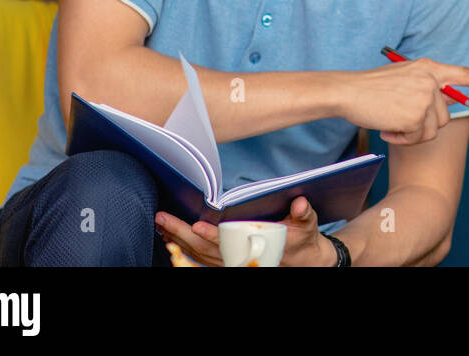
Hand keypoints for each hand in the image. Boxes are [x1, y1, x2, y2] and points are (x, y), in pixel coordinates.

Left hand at [157, 199, 334, 266]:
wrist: (302, 262)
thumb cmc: (301, 240)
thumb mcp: (307, 225)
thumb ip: (304, 214)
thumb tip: (301, 203)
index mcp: (257, 248)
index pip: (230, 243)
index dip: (213, 235)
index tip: (197, 225)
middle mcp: (239, 259)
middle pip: (205, 249)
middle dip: (181, 233)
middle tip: (163, 218)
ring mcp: (230, 264)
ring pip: (198, 255)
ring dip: (177, 240)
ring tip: (161, 223)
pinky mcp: (225, 263)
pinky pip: (199, 259)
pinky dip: (183, 249)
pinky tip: (171, 237)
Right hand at [337, 58, 468, 145]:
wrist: (347, 91)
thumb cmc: (370, 88)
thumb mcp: (402, 78)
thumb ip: (423, 86)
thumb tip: (439, 108)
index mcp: (428, 68)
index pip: (463, 74)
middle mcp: (431, 80)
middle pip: (445, 115)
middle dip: (425, 125)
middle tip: (400, 122)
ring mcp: (425, 96)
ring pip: (433, 129)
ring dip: (413, 134)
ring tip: (392, 125)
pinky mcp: (417, 114)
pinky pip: (418, 138)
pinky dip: (403, 140)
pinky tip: (387, 131)